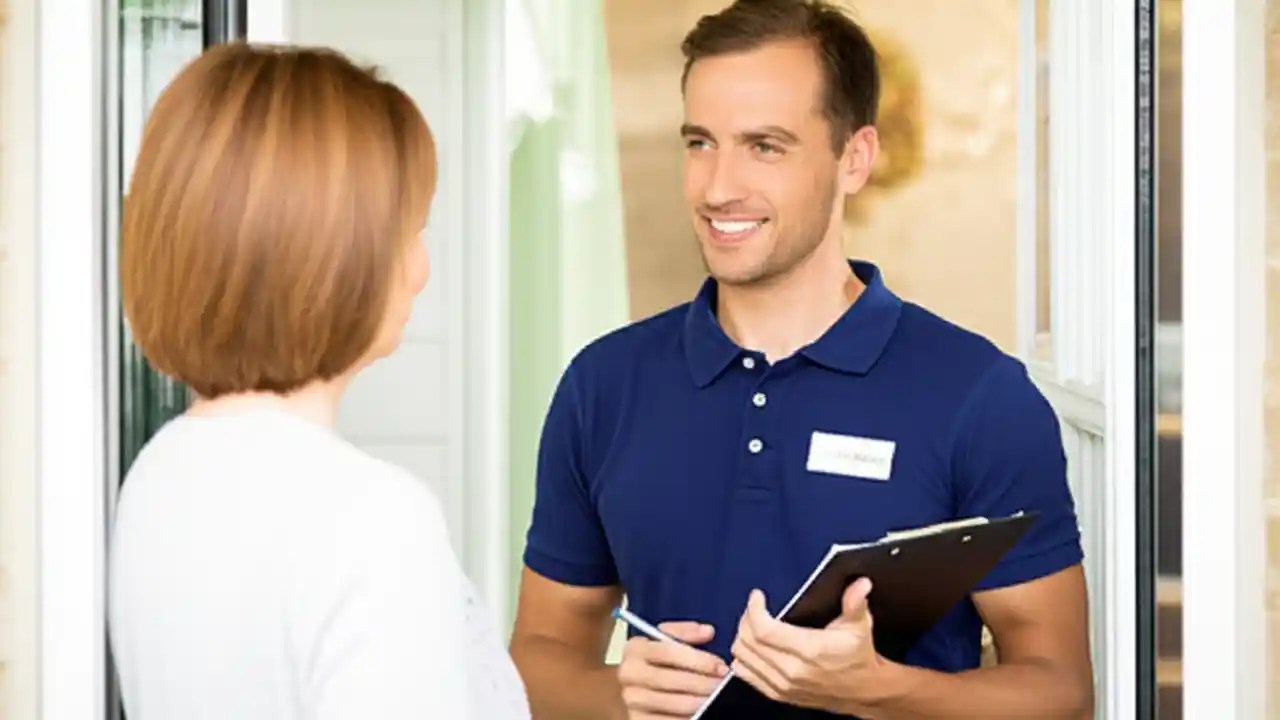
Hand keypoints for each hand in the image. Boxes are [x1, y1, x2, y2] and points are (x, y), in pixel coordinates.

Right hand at [617, 621, 729, 718]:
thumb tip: (708, 631)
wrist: (637, 687)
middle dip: (704, 683)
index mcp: (634, 648)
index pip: (668, 651)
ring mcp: (632, 700)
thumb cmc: (658, 661)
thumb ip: (686, 633)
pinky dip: (691, 717)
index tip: (720, 666)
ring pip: (674, 703)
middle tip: (723, 684)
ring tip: (718, 697)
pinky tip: (705, 711)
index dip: (698, 659)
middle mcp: (629, 674)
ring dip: (701, 701)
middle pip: (672, 679)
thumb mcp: (666, 641)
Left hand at [730, 578, 883, 713]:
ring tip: (753, 624)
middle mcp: (792, 670)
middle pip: (748, 641)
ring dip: (742, 637)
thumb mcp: (859, 626)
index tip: (757, 596)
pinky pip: (744, 674)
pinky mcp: (778, 694)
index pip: (764, 630)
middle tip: (755, 607)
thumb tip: (861, 583)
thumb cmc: (858, 655)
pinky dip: (742, 658)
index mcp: (810, 650)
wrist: (863, 690)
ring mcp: (783, 685)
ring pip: (742, 657)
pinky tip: (753, 646)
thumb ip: (855, 603)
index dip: (754, 609)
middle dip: (746, 618)